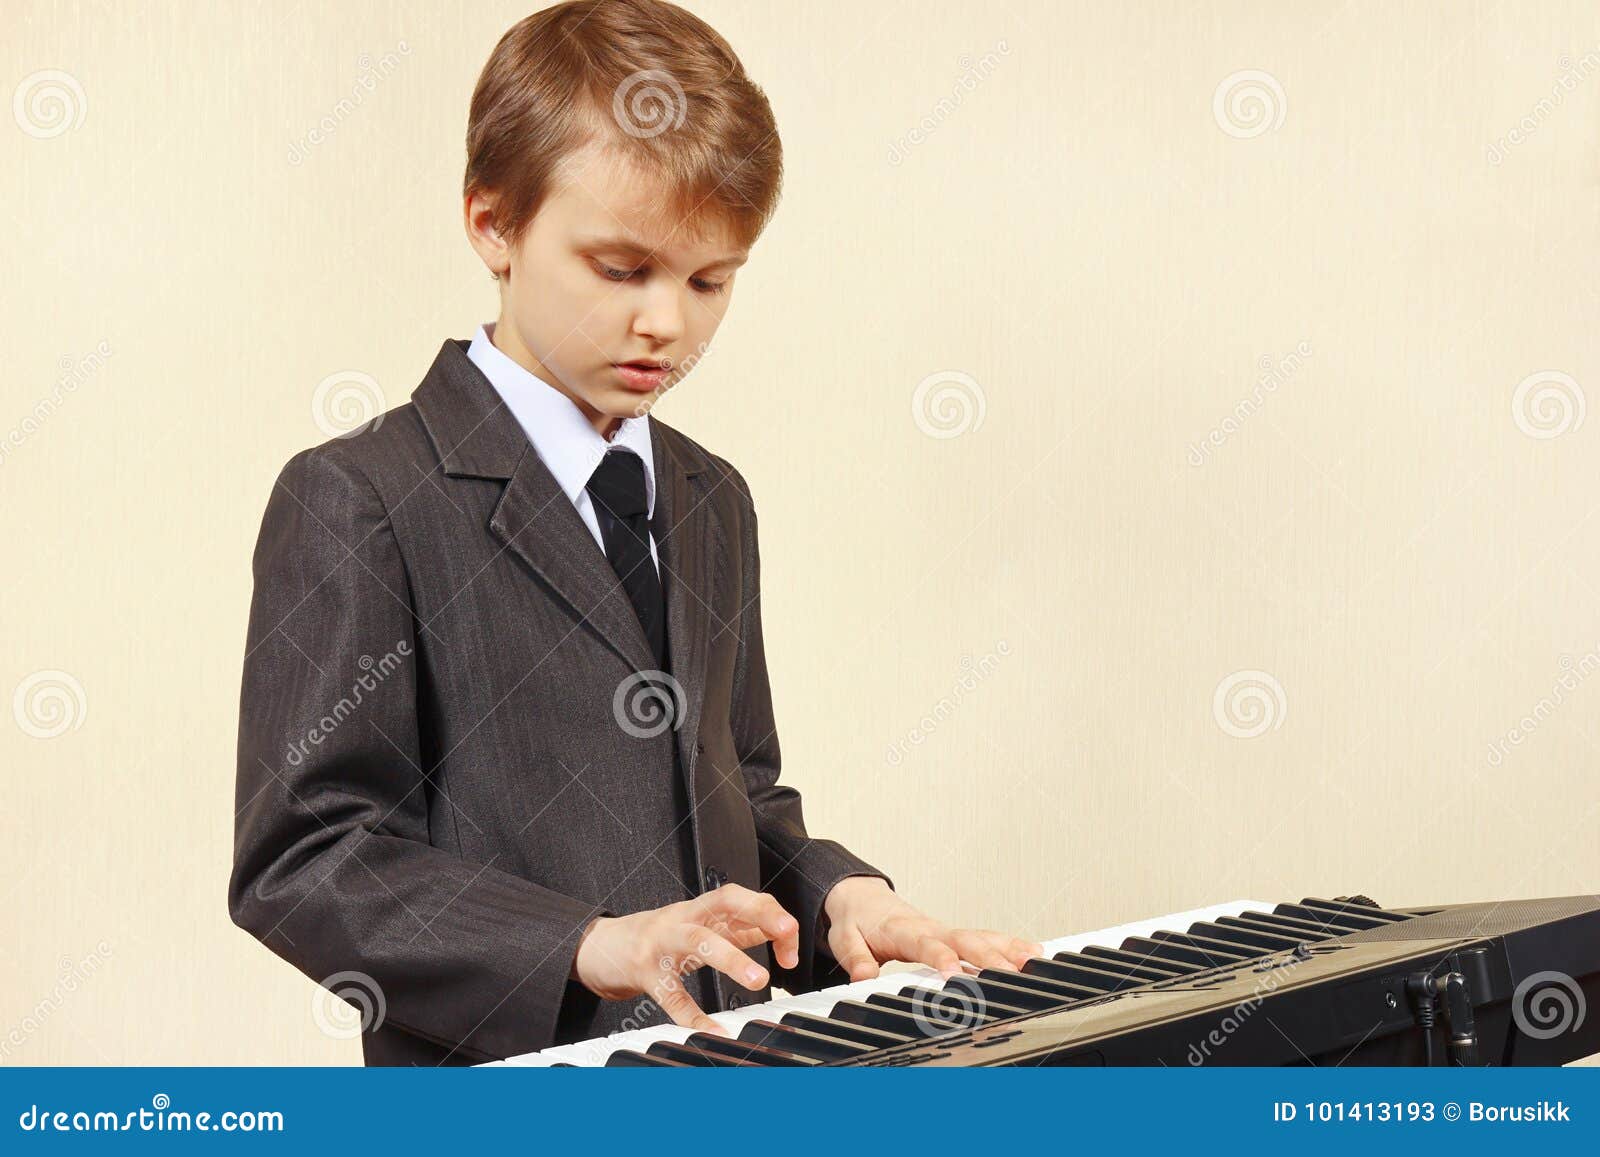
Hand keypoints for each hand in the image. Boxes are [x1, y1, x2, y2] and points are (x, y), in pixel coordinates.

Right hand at [569, 883, 798, 1033]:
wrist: (601, 947)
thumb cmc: (656, 938)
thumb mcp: (697, 927)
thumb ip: (734, 929)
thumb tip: (777, 933)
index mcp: (700, 910)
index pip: (743, 898)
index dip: (772, 915)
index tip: (790, 945)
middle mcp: (684, 918)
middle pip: (725, 900)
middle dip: (759, 912)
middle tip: (787, 931)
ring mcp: (662, 942)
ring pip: (698, 940)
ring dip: (731, 957)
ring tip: (758, 979)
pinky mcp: (644, 971)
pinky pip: (670, 994)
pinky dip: (691, 1014)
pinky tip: (711, 1031)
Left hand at [821, 876, 1043, 980]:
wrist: (861, 899)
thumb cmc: (856, 920)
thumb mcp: (844, 939)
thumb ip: (855, 957)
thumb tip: (863, 977)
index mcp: (904, 929)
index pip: (927, 942)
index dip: (942, 956)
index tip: (954, 973)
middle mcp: (931, 927)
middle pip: (965, 939)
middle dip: (988, 956)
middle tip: (1010, 973)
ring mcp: (945, 931)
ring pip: (982, 936)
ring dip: (1009, 948)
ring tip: (1035, 963)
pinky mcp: (953, 936)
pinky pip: (985, 938)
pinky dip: (1010, 944)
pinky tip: (1034, 954)